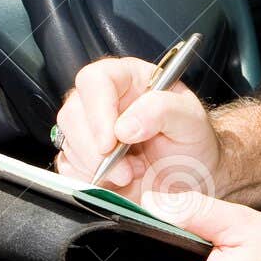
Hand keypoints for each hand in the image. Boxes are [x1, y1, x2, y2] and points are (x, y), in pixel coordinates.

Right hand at [54, 55, 221, 195]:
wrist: (192, 180)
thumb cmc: (192, 143)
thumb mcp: (191, 121)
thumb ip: (162, 111)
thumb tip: (124, 126)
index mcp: (129, 79)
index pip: (97, 79)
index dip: (98, 110)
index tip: (111, 142)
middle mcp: (104, 100)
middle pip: (73, 113)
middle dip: (95, 149)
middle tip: (127, 170)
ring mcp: (89, 130)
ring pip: (68, 143)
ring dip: (96, 167)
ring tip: (132, 174)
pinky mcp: (82, 159)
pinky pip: (68, 168)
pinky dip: (88, 181)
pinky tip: (116, 182)